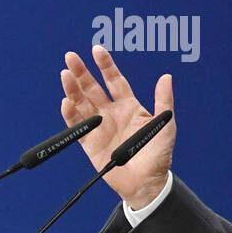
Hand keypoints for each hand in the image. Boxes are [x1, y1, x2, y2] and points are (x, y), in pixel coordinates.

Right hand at [60, 46, 174, 208]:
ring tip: (65, 75)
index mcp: (129, 106)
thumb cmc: (158, 154)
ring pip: (82, 103)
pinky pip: (77, 126)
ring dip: (72, 89)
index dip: (106, 65)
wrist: (147, 182)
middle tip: (71, 57)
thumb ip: (164, 102)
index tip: (97, 50)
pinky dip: (71, 115)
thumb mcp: (166, 126)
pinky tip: (66, 102)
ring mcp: (99, 127)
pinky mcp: (89, 143)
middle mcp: (111, 113)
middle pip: (93, 88)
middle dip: (82, 73)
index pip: (115, 80)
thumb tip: (167, 77)